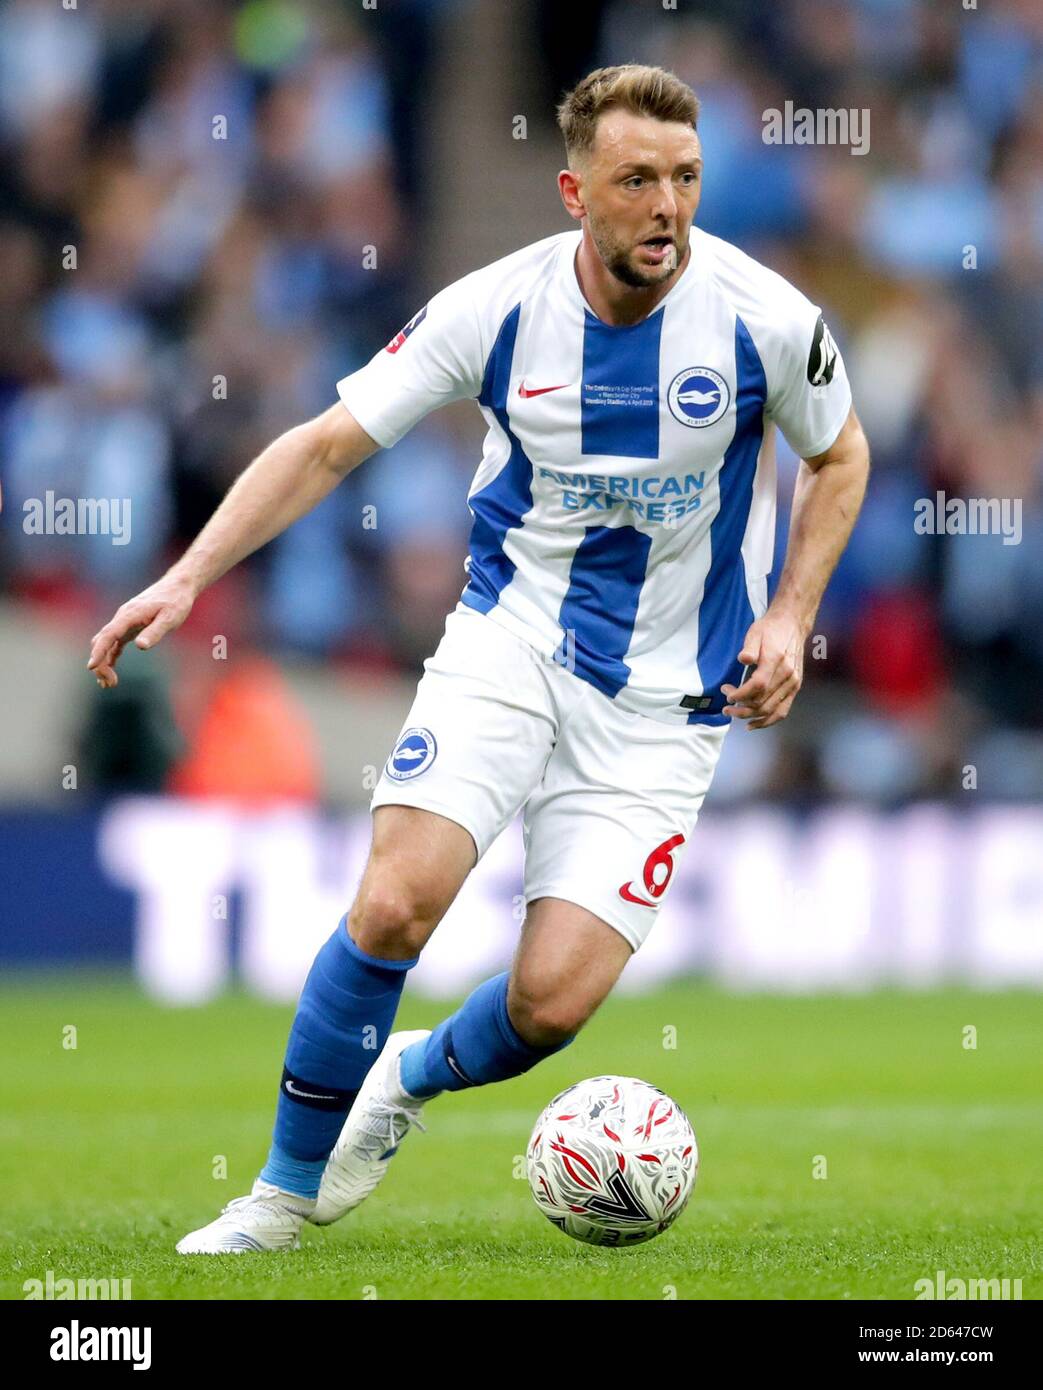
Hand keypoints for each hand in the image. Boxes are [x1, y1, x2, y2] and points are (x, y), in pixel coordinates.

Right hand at [87, 574, 195, 688]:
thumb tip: (140, 646)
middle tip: (110, 684)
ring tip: (109, 683)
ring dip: (104, 662)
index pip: (108, 634)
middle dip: (101, 663)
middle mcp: (122, 618)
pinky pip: (114, 642)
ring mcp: (124, 622)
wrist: (177, 586)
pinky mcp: (129, 626)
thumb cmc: (175, 602)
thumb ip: (155, 632)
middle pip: (102, 641)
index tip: (91, 666)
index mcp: (129, 615)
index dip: (99, 651)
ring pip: (106, 643)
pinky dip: (110, 657)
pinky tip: (111, 672)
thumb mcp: (170, 618)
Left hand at [720, 610, 807, 729]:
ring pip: (771, 710)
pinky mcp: (795, 688)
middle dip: (741, 708)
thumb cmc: (770, 629)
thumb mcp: (756, 632)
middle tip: (726, 706)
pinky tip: (753, 724)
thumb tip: (743, 659)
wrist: (792, 625)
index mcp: (776, 660)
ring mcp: (793, 683)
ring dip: (750, 716)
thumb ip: (750, 647)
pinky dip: (768, 721)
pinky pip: (782, 711)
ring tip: (734, 714)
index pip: (757, 685)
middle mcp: (787, 675)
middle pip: (763, 701)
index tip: (727, 694)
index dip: (740, 694)